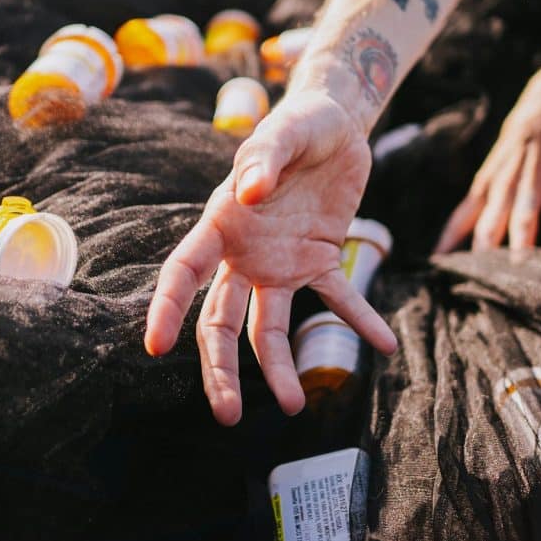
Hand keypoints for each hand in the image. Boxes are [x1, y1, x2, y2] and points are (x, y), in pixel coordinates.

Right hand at [145, 91, 397, 424]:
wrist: (336, 124)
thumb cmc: (298, 125)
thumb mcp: (283, 133)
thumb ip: (264, 161)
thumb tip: (249, 196)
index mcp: (222, 223)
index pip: (185, 272)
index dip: (167, 308)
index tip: (155, 347)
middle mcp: (244, 254)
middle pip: (222, 322)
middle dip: (220, 369)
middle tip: (227, 416)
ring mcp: (281, 263)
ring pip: (270, 328)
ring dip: (280, 367)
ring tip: (295, 405)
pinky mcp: (320, 260)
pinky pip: (339, 299)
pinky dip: (361, 321)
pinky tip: (385, 344)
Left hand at [435, 59, 540, 253]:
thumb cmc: (520, 143)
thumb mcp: (497, 167)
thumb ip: (488, 197)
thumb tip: (472, 228)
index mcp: (487, 182)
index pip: (462, 215)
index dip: (449, 237)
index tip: (437, 260)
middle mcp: (504, 182)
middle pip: (489, 218)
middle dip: (482, 245)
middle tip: (477, 273)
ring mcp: (531, 178)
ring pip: (523, 212)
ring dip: (520, 238)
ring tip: (518, 264)